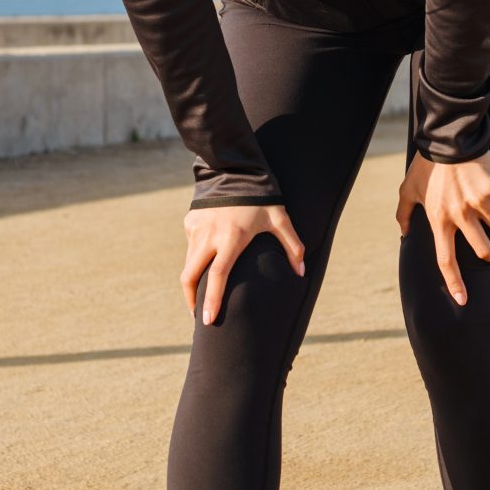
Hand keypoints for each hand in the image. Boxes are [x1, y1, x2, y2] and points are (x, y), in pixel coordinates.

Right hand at [180, 203, 305, 325]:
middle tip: (198, 316)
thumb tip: (301, 272)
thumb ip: (293, 246)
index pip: (217, 276)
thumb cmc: (261, 197)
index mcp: (231, 238)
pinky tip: (206, 260)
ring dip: (193, 281)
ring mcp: (196, 229)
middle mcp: (209, 236)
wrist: (234, 169)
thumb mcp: (280, 219)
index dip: (212, 299)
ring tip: (200, 296)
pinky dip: (196, 258)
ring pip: (188, 263)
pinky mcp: (190, 222)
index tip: (208, 319)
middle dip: (191, 299)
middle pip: (190, 276)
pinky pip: (191, 246)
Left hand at [393, 151, 489, 306]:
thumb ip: (403, 213)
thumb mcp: (408, 189)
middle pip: (483, 250)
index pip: (445, 260)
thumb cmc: (426, 165)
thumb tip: (402, 233)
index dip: (455, 283)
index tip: (463, 301)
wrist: (448, 138)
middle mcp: (460, 215)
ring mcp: (479, 202)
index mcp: (439, 220)